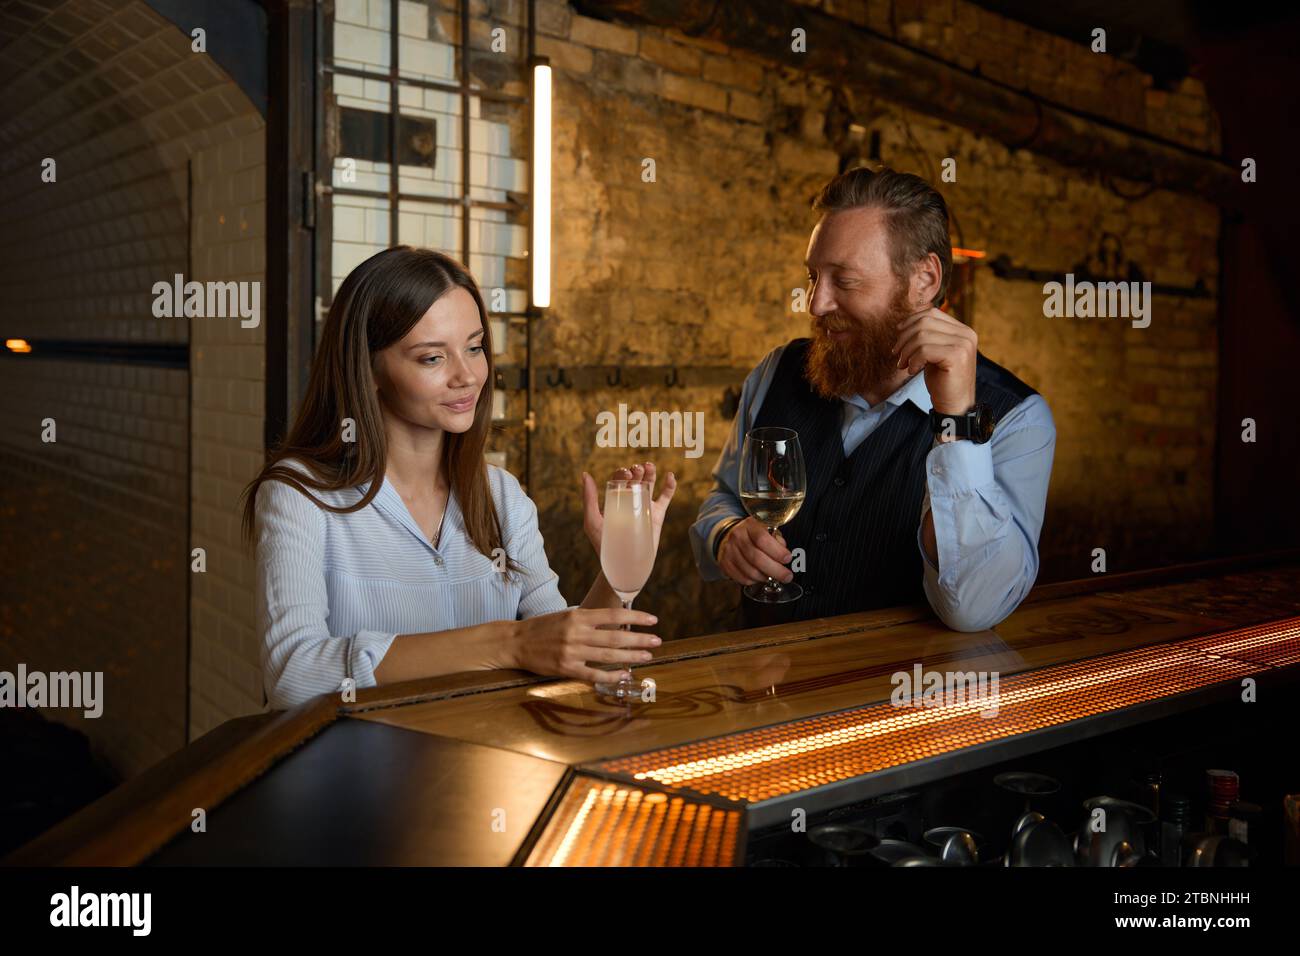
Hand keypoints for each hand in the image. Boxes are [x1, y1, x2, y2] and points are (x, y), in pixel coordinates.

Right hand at [503, 607, 660, 684]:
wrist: (516, 642)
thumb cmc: (543, 628)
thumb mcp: (566, 616)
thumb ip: (588, 620)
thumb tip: (615, 624)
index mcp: (578, 616)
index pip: (613, 615)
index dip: (636, 616)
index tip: (653, 620)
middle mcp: (577, 632)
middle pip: (615, 636)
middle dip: (639, 639)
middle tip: (657, 640)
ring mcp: (572, 651)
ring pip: (608, 655)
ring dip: (630, 656)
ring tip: (647, 656)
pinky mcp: (566, 668)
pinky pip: (594, 674)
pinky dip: (611, 675)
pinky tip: (624, 674)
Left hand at [581, 461, 677, 554]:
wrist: (622, 563)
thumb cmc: (604, 543)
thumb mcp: (592, 520)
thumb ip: (589, 499)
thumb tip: (585, 474)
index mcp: (614, 498)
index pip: (619, 480)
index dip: (622, 472)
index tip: (625, 474)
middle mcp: (630, 499)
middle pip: (635, 479)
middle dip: (636, 470)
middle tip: (636, 470)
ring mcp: (644, 506)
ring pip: (650, 484)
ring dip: (650, 473)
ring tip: (649, 466)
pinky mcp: (657, 515)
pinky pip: (665, 498)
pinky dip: (670, 486)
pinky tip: (670, 476)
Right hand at [717, 516, 792, 585]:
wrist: (729, 536)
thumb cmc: (753, 534)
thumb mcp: (766, 528)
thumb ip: (777, 539)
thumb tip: (783, 554)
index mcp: (750, 525)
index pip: (762, 539)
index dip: (777, 551)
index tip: (787, 559)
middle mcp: (738, 537)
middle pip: (756, 558)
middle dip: (775, 570)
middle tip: (787, 576)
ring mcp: (729, 551)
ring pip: (750, 571)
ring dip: (765, 577)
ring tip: (773, 576)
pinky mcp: (725, 564)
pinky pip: (743, 578)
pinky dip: (755, 581)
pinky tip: (760, 576)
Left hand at [892, 307, 977, 414]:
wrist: (954, 405)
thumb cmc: (942, 380)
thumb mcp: (934, 353)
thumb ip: (928, 336)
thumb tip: (904, 322)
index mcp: (963, 330)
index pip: (931, 313)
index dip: (911, 321)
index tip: (898, 335)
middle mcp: (966, 334)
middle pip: (925, 322)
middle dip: (905, 337)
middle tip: (897, 354)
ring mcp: (963, 344)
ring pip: (922, 336)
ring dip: (906, 351)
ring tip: (903, 364)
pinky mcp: (956, 356)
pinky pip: (924, 350)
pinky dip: (913, 360)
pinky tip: (912, 371)